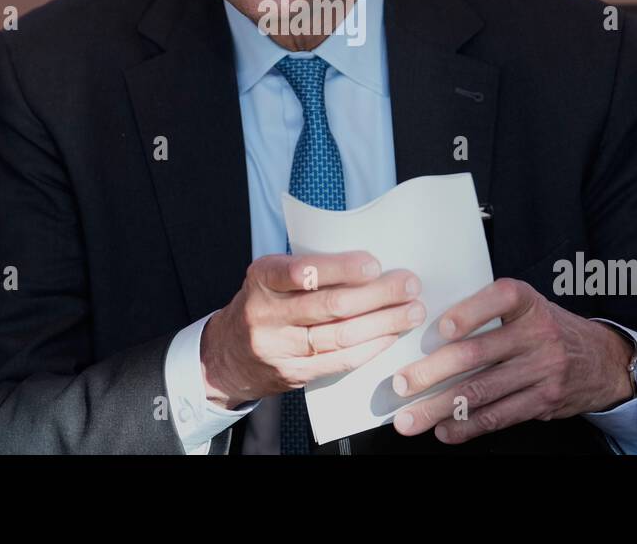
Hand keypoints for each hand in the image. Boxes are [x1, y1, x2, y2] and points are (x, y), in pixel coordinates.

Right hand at [200, 251, 424, 408]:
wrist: (226, 355)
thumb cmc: (262, 304)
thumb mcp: (271, 277)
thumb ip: (308, 268)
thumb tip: (369, 264)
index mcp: (262, 278)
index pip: (301, 271)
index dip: (340, 268)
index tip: (373, 264)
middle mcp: (267, 313)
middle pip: (330, 305)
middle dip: (377, 294)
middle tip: (409, 285)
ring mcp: (279, 348)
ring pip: (340, 336)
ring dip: (383, 323)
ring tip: (411, 311)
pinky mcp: (293, 374)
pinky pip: (339, 361)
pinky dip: (370, 348)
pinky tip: (391, 336)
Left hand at [390, 277, 634, 443]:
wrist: (602, 359)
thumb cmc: (547, 328)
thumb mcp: (527, 309)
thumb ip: (488, 314)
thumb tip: (428, 336)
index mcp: (528, 302)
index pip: (498, 299)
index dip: (469, 313)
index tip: (439, 328)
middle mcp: (538, 334)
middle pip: (477, 353)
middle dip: (431, 372)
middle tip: (401, 385)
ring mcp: (544, 370)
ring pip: (482, 392)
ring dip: (439, 408)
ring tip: (410, 419)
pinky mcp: (544, 400)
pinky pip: (499, 417)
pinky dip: (467, 426)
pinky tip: (444, 430)